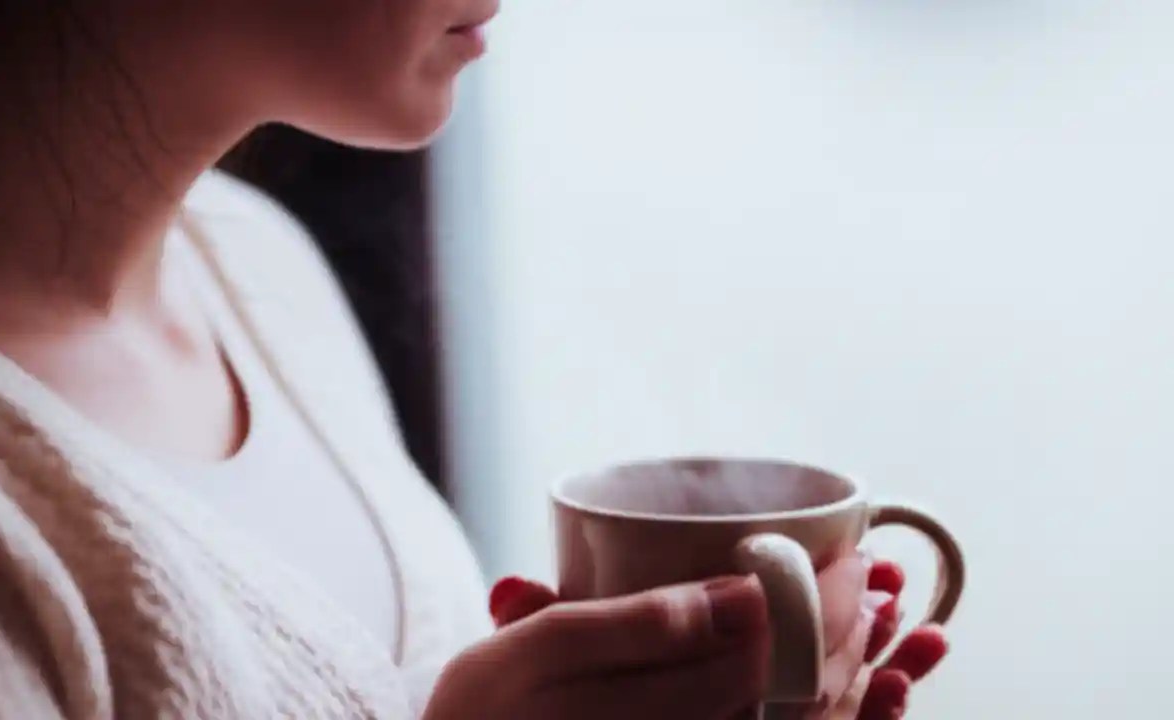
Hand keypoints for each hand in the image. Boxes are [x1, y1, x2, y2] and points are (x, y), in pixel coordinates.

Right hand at [486, 559, 947, 719]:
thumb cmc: (485, 712)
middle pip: (813, 695)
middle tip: (887, 579)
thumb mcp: (544, 651)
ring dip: (875, 682)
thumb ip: (642, 625)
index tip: (860, 558)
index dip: (835, 605)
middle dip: (864, 635)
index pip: (786, 654)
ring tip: (915, 634)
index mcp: (669, 713)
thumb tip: (742, 596)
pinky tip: (879, 694)